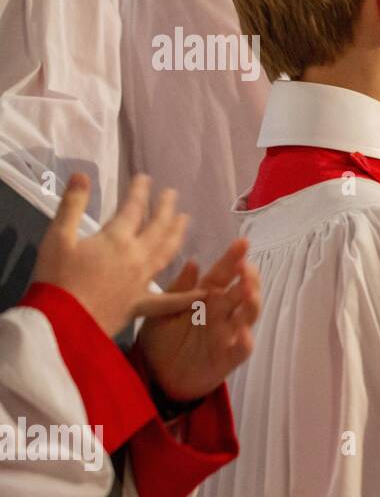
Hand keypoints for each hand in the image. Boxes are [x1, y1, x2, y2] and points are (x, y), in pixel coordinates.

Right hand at [32, 174, 197, 337]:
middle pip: (157, 228)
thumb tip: (83, 174)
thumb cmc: (57, 278)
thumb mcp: (57, 237)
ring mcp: (142, 282)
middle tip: (173, 195)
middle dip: (165, 208)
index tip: (146, 178)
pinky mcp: (141, 305)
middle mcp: (136, 257)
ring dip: (177, 235)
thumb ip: (72, 205)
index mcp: (116, 239)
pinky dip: (188, 297)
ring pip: (167, 254)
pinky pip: (169, 301)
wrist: (62, 322)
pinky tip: (205, 292)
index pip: (133, 208)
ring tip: (185, 221)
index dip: (140, 191)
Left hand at [135, 240, 261, 402]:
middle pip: (240, 292)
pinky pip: (241, 349)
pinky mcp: (227, 357)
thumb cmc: (161, 342)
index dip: (233, 259)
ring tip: (249, 292)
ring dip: (252, 304)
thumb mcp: (161, 312)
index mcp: (205, 298)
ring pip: (247, 316)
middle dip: (247, 279)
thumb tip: (193, 262)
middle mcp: (221, 313)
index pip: (222, 275)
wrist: (156, 378)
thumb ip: (177, 290)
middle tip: (246, 268)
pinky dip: (245, 341)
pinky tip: (243, 334)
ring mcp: (227, 335)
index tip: (242, 243)